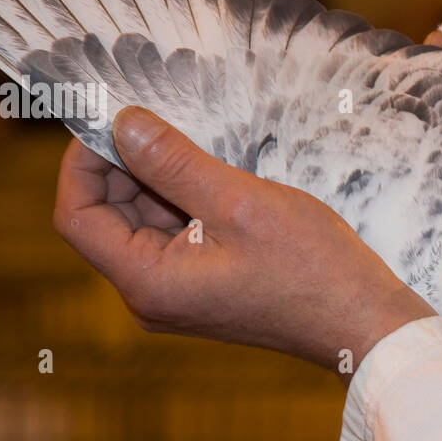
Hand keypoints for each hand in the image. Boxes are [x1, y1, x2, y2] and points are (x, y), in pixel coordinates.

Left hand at [53, 107, 433, 381]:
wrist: (364, 321)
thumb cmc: (312, 270)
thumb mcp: (239, 202)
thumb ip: (174, 163)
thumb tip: (122, 124)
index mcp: (148, 281)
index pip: (77, 216)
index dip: (82, 162)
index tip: (112, 119)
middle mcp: (151, 295)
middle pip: (106, 218)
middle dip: (124, 165)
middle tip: (161, 118)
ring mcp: (177, 293)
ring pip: (141, 223)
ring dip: (158, 179)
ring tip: (198, 146)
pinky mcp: (202, 287)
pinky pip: (173, 235)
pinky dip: (183, 200)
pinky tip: (216, 176)